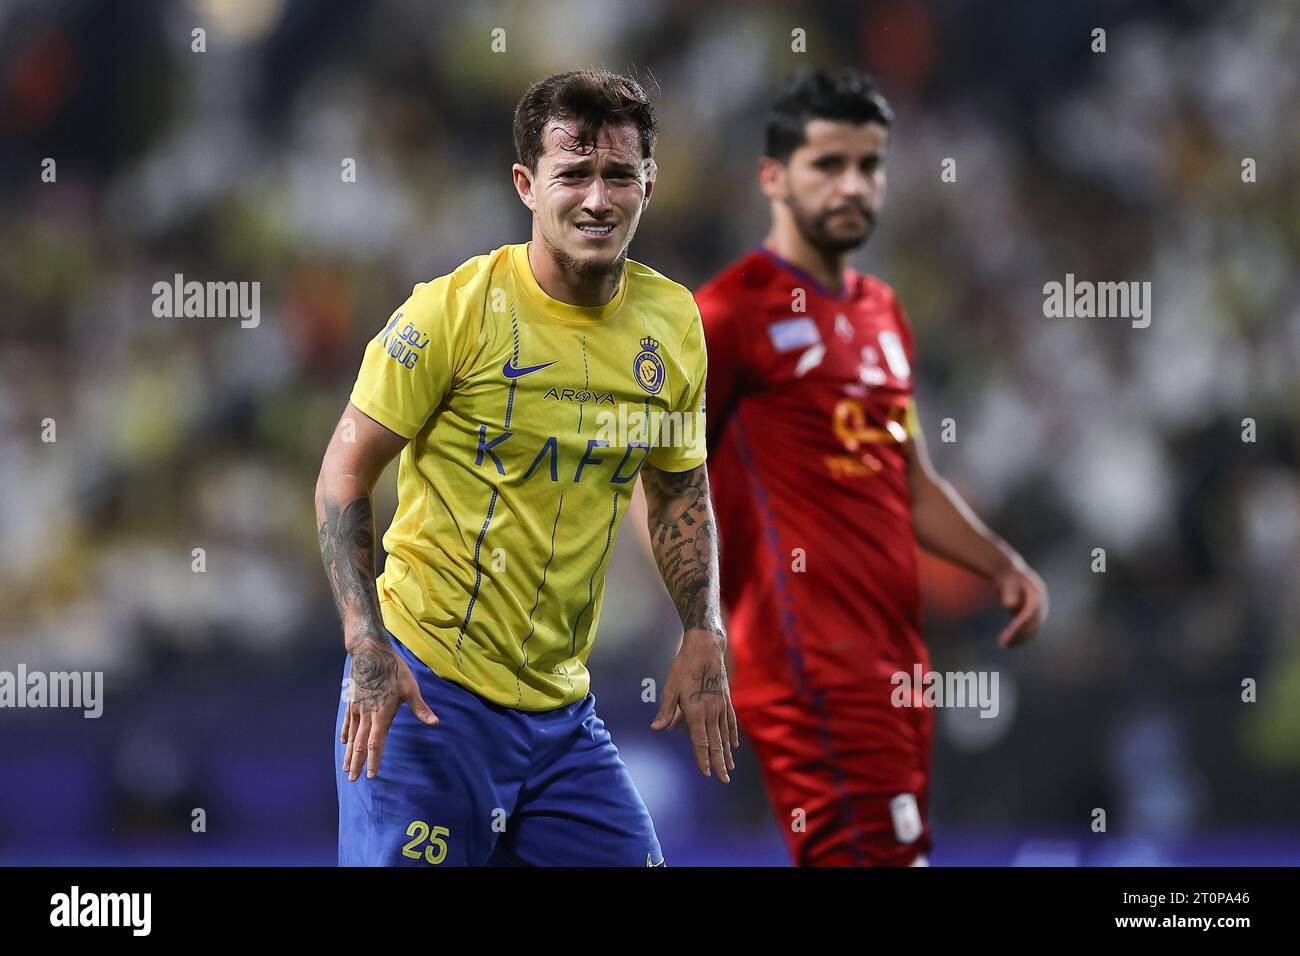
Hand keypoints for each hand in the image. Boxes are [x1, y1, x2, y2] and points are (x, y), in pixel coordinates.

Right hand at [340, 636, 437, 780]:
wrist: (369, 652)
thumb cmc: (393, 670)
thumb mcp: (411, 688)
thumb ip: (420, 708)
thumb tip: (435, 723)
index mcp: (382, 714)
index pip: (376, 743)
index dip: (373, 760)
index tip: (371, 775)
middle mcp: (367, 715)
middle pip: (359, 744)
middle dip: (357, 763)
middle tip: (352, 780)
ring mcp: (357, 709)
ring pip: (351, 736)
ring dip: (348, 753)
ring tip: (346, 768)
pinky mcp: (352, 701)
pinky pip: (347, 722)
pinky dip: (345, 733)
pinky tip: (343, 742)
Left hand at [650, 629, 737, 782]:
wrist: (706, 648)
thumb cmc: (684, 667)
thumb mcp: (670, 687)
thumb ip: (666, 711)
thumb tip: (656, 729)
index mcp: (695, 711)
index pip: (700, 741)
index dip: (702, 759)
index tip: (706, 774)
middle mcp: (711, 711)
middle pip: (716, 743)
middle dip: (719, 763)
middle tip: (724, 780)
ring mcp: (721, 706)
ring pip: (725, 735)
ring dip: (727, 753)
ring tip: (730, 768)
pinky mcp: (726, 699)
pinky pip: (730, 721)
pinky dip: (732, 734)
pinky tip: (734, 744)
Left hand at [992, 561, 1047, 648]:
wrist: (1014, 575)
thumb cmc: (1008, 578)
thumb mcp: (1006, 581)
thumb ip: (1009, 593)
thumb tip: (1010, 606)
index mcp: (1037, 594)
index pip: (1029, 615)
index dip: (1018, 627)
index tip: (1007, 636)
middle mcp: (1042, 604)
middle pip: (1032, 624)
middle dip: (1018, 635)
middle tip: (1002, 644)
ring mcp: (1040, 611)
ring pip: (1032, 629)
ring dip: (1019, 639)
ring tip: (1002, 645)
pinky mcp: (1035, 616)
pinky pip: (1029, 629)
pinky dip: (1019, 637)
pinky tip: (1007, 643)